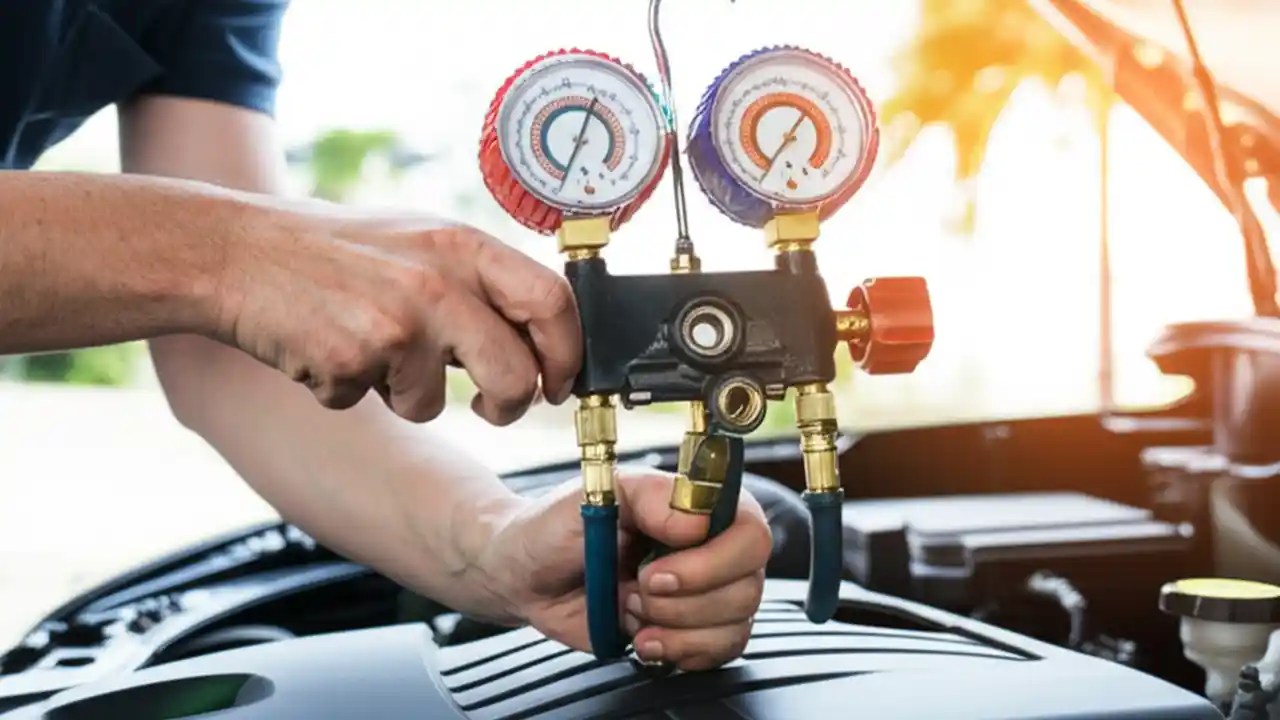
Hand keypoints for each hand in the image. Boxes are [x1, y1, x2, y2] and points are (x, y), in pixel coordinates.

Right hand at [214, 199, 579, 424]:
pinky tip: (328, 349)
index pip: (553, 303)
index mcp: (464, 246)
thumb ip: (479, 282)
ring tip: (369, 349)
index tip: (558, 380)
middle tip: (493, 406)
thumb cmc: (339, 253)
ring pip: (434, 404)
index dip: (567, 353)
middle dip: (510, 405)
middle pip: (517, 375)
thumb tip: (542, 339)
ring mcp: (395, 322)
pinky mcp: (351, 359)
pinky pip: (372, 405)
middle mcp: (438, 282)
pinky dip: (350, 392)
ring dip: (406, 397)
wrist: (239, 253)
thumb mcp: (422, 242)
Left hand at [475, 469, 772, 670]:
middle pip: (748, 586)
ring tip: (631, 608)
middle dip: (684, 600)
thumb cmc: (559, 526)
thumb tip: (696, 523)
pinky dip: (678, 652)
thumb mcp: (599, 493)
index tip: (655, 569)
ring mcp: (706, 592)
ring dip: (675, 626)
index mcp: (700, 506)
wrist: (526, 573)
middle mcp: (713, 548)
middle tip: (636, 588)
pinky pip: (717, 653)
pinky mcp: (691, 631)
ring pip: (734, 624)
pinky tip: (643, 638)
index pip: (750, 531)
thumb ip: (649, 496)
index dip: (712, 560)